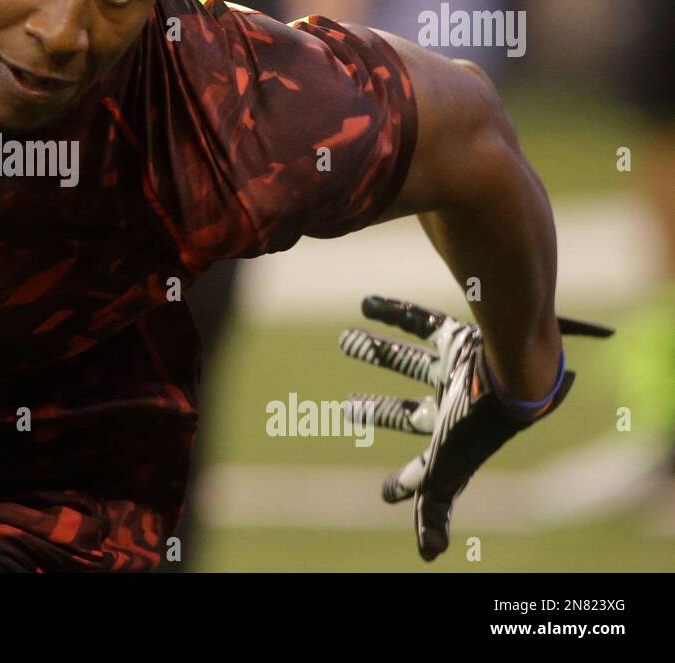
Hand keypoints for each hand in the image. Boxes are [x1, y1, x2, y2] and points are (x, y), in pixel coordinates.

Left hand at [338, 295, 612, 560]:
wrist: (516, 371)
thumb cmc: (478, 424)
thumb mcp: (448, 471)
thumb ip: (435, 509)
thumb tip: (428, 558)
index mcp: (450, 441)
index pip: (423, 469)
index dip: (405, 485)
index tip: (386, 496)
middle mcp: (453, 406)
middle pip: (408, 411)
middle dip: (378, 412)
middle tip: (346, 409)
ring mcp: (456, 371)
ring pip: (410, 361)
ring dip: (376, 351)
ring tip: (344, 339)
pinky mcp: (459, 337)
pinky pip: (422, 321)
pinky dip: (393, 312)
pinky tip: (366, 304)